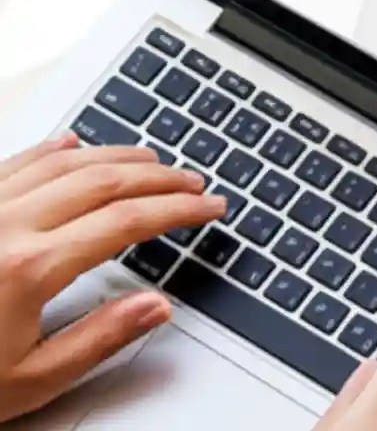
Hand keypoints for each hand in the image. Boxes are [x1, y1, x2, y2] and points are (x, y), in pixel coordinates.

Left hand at [0, 134, 225, 421]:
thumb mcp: (30, 381)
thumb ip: (101, 338)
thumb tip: (157, 306)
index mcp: (30, 267)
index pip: (127, 221)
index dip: (178, 210)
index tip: (209, 208)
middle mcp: (4, 226)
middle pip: (101, 180)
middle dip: (158, 176)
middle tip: (193, 181)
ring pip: (60, 163)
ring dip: (115, 156)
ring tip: (151, 158)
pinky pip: (12, 163)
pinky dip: (51, 149)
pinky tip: (72, 144)